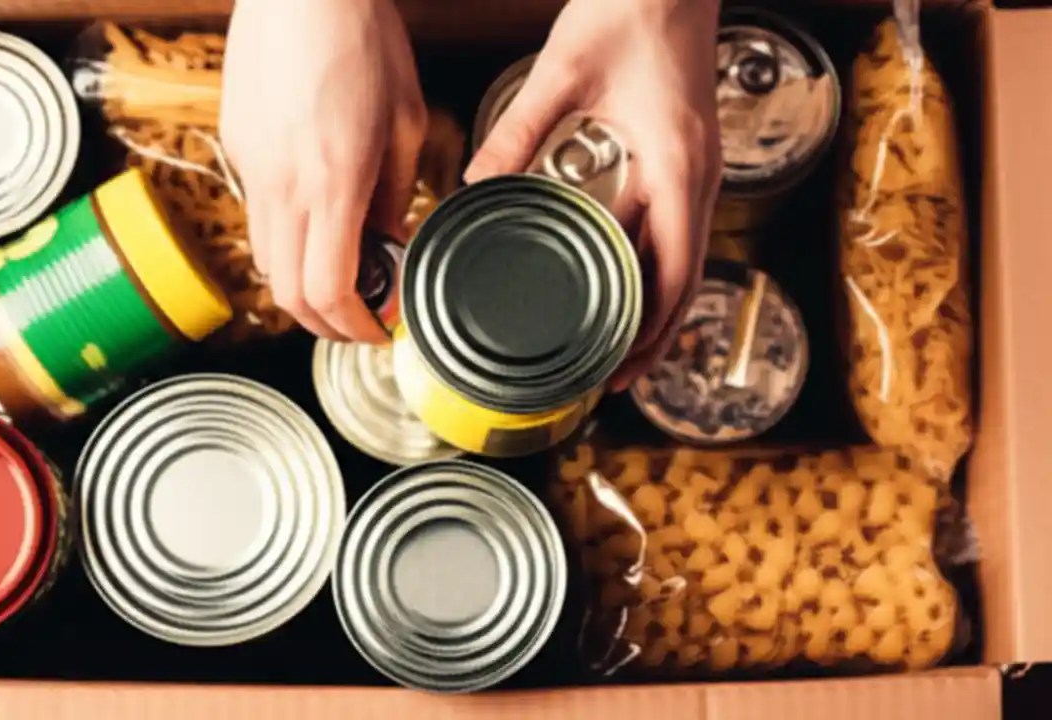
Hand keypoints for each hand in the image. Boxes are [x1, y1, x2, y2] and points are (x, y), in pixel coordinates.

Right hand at [220, 0, 427, 341]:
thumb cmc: (362, 38)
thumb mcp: (406, 120)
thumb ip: (396, 192)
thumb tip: (390, 238)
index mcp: (333, 183)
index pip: (328, 291)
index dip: (353, 327)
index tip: (377, 331)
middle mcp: (283, 186)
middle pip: (287, 294)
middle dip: (325, 322)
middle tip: (360, 316)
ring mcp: (252, 169)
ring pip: (266, 261)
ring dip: (302, 284)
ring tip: (342, 270)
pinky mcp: (237, 149)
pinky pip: (257, 217)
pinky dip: (286, 240)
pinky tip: (317, 219)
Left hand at [466, 0, 721, 390]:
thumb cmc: (633, 8)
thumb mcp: (562, 72)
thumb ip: (517, 131)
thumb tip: (477, 181)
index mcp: (676, 165)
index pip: (674, 273)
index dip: (650, 331)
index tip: (620, 370)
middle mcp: (698, 175)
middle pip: (685, 279)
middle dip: (653, 334)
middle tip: (614, 377)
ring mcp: (696, 166)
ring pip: (682, 256)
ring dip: (653, 303)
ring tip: (614, 342)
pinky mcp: (684, 153)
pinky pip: (673, 226)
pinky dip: (651, 263)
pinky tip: (618, 277)